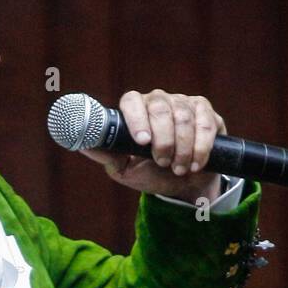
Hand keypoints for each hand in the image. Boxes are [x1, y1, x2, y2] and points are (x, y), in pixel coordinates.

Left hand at [82, 89, 224, 202]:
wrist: (183, 186)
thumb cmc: (150, 173)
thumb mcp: (124, 169)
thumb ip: (107, 154)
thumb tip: (81, 144)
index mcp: (135, 110)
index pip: (132, 101)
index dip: (137, 119)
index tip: (142, 142)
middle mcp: (159, 101)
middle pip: (161, 108)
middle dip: (164, 140)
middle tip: (163, 163)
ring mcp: (184, 104)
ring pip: (184, 118)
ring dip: (182, 148)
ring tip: (178, 169)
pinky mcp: (206, 113)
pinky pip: (205, 124)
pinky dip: (201, 147)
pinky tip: (195, 164)